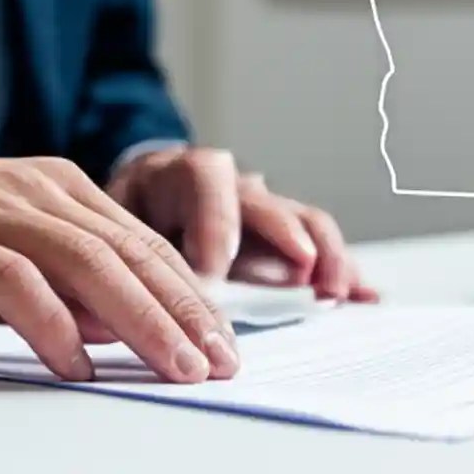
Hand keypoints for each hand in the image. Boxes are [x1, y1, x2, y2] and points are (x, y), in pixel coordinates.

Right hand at [0, 155, 239, 382]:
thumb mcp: (6, 257)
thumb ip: (64, 285)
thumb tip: (123, 331)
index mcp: (57, 186)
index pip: (142, 244)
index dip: (189, 296)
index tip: (222, 343)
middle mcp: (35, 187)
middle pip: (127, 252)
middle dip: (182, 311)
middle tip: (217, 362)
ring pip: (86, 262)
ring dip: (138, 320)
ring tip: (172, 366)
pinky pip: (13, 281)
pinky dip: (50, 324)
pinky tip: (74, 364)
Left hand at [107, 147, 378, 301]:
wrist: (135, 208)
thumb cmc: (119, 223)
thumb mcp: (107, 229)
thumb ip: (119, 253)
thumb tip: (123, 297)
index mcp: (178, 174)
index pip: (203, 180)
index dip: (212, 227)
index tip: (211, 278)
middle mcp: (227, 186)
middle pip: (263, 199)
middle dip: (284, 236)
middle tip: (300, 273)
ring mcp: (261, 212)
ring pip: (301, 220)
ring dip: (324, 255)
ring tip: (336, 291)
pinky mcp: (282, 242)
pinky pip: (321, 251)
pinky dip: (343, 274)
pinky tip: (365, 299)